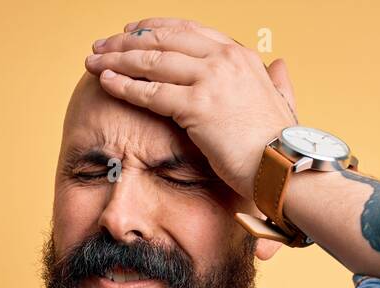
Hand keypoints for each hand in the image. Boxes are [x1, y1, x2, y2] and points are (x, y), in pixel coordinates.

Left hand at [85, 17, 298, 200]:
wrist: (286, 166)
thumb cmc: (281, 144)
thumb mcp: (283, 101)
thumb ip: (277, 80)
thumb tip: (279, 66)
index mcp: (241, 55)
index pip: (188, 30)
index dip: (155, 29)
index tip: (132, 32)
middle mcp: (224, 59)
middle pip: (164, 40)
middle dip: (127, 42)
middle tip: (101, 45)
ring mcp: (211, 80)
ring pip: (152, 61)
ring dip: (117, 59)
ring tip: (92, 61)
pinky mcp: (198, 106)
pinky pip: (151, 92)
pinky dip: (123, 85)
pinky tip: (105, 82)